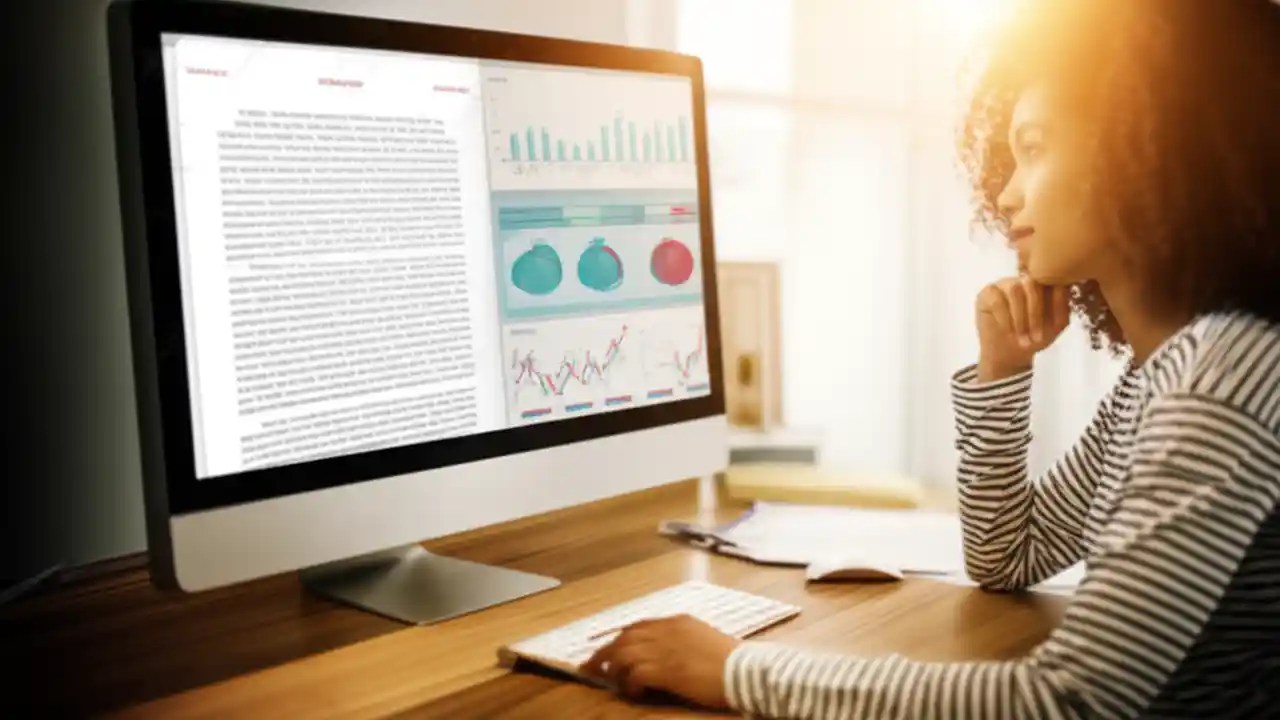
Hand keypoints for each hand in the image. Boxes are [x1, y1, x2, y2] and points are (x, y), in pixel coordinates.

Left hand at [580, 614, 739, 708]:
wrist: (746, 671)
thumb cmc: (733, 661)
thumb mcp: (705, 641)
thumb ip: (683, 642)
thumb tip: (666, 656)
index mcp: (677, 622)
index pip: (638, 626)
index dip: (620, 639)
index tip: (608, 649)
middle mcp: (667, 630)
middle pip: (624, 637)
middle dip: (605, 652)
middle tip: (590, 666)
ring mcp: (665, 648)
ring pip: (623, 654)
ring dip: (613, 669)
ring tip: (609, 681)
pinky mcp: (665, 670)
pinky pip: (634, 674)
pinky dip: (629, 684)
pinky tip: (634, 692)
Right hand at [976, 276, 1070, 381]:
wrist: (1011, 354)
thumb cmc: (1035, 337)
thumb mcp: (1056, 325)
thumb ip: (1062, 306)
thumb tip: (1060, 289)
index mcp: (1044, 283)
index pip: (1050, 279)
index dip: (1054, 302)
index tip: (1054, 327)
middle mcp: (1024, 280)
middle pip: (1032, 283)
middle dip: (1035, 313)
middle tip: (1036, 338)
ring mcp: (1004, 284)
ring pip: (1014, 290)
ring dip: (1020, 318)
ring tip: (1022, 338)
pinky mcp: (987, 293)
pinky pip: (996, 300)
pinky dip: (1005, 319)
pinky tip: (1008, 331)